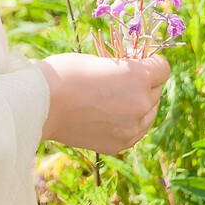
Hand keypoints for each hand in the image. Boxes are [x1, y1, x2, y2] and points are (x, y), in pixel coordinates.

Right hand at [37, 51, 171, 154]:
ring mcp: (132, 128)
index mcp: (138, 77)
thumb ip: (124, 69)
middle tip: (121, 81)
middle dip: (144, 84)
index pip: (163, 68)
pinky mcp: (120, 144)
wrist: (41, 105)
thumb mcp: (99, 60)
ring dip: (139, 105)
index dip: (151, 62)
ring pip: (149, 114)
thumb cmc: (65, 74)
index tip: (137, 61)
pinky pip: (135, 131)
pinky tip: (108, 115)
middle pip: (157, 91)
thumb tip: (136, 74)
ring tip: (114, 100)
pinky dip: (128, 123)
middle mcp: (141, 104)